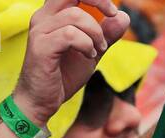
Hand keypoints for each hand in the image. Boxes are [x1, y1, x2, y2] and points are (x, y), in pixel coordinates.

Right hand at [13, 0, 131, 126]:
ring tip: (97, 50)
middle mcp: (43, 17)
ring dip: (95, 34)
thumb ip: (106, 35)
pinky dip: (86, 44)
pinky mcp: (41, 46)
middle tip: (112, 16)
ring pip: (75, 16)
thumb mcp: (92, 52)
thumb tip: (123, 16)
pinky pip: (70, 34)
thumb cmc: (63, 75)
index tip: (112, 12)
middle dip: (97, 1)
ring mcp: (40, 30)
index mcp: (53, 14)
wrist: (42, 101)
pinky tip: (89, 56)